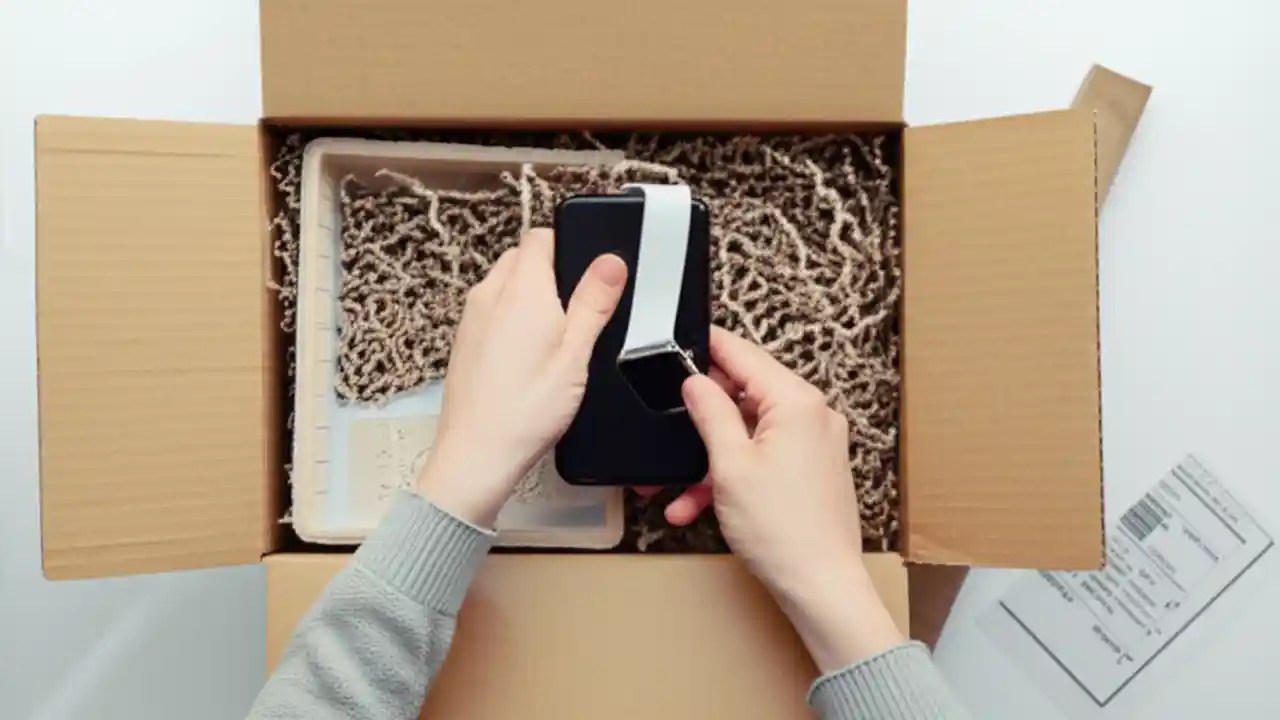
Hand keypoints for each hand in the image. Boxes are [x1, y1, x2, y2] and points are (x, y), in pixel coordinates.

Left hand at [416, 229, 626, 526]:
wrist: (478, 453)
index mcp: (521, 289)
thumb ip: (594, 302)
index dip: (568, 248)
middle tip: (575, 311)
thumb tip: (611, 261)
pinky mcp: (464, 340)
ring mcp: (471, 317)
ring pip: (504, 283)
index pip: (541, 237)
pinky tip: (527, 356)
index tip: (587, 276)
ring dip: (529, 295)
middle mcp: (489, 294)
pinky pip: (490, 310)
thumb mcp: (577, 354)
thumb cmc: (528, 409)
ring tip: (553, 337)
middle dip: (550, 272)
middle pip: (521, 258)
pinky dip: (510, 318)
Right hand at [665, 327, 903, 669]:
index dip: (707, 346)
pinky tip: (696, 504)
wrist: (820, 586)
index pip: (744, 354)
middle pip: (744, 394)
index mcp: (796, 402)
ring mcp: (814, 442)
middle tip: (668, 427)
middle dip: (701, 418)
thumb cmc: (783, 530)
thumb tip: (695, 380)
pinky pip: (762, 456)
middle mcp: (812, 414)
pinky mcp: (810, 467)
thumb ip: (709, 412)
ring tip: (675, 487)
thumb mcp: (729, 465)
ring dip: (709, 457)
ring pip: (747, 432)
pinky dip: (731, 474)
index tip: (679, 340)